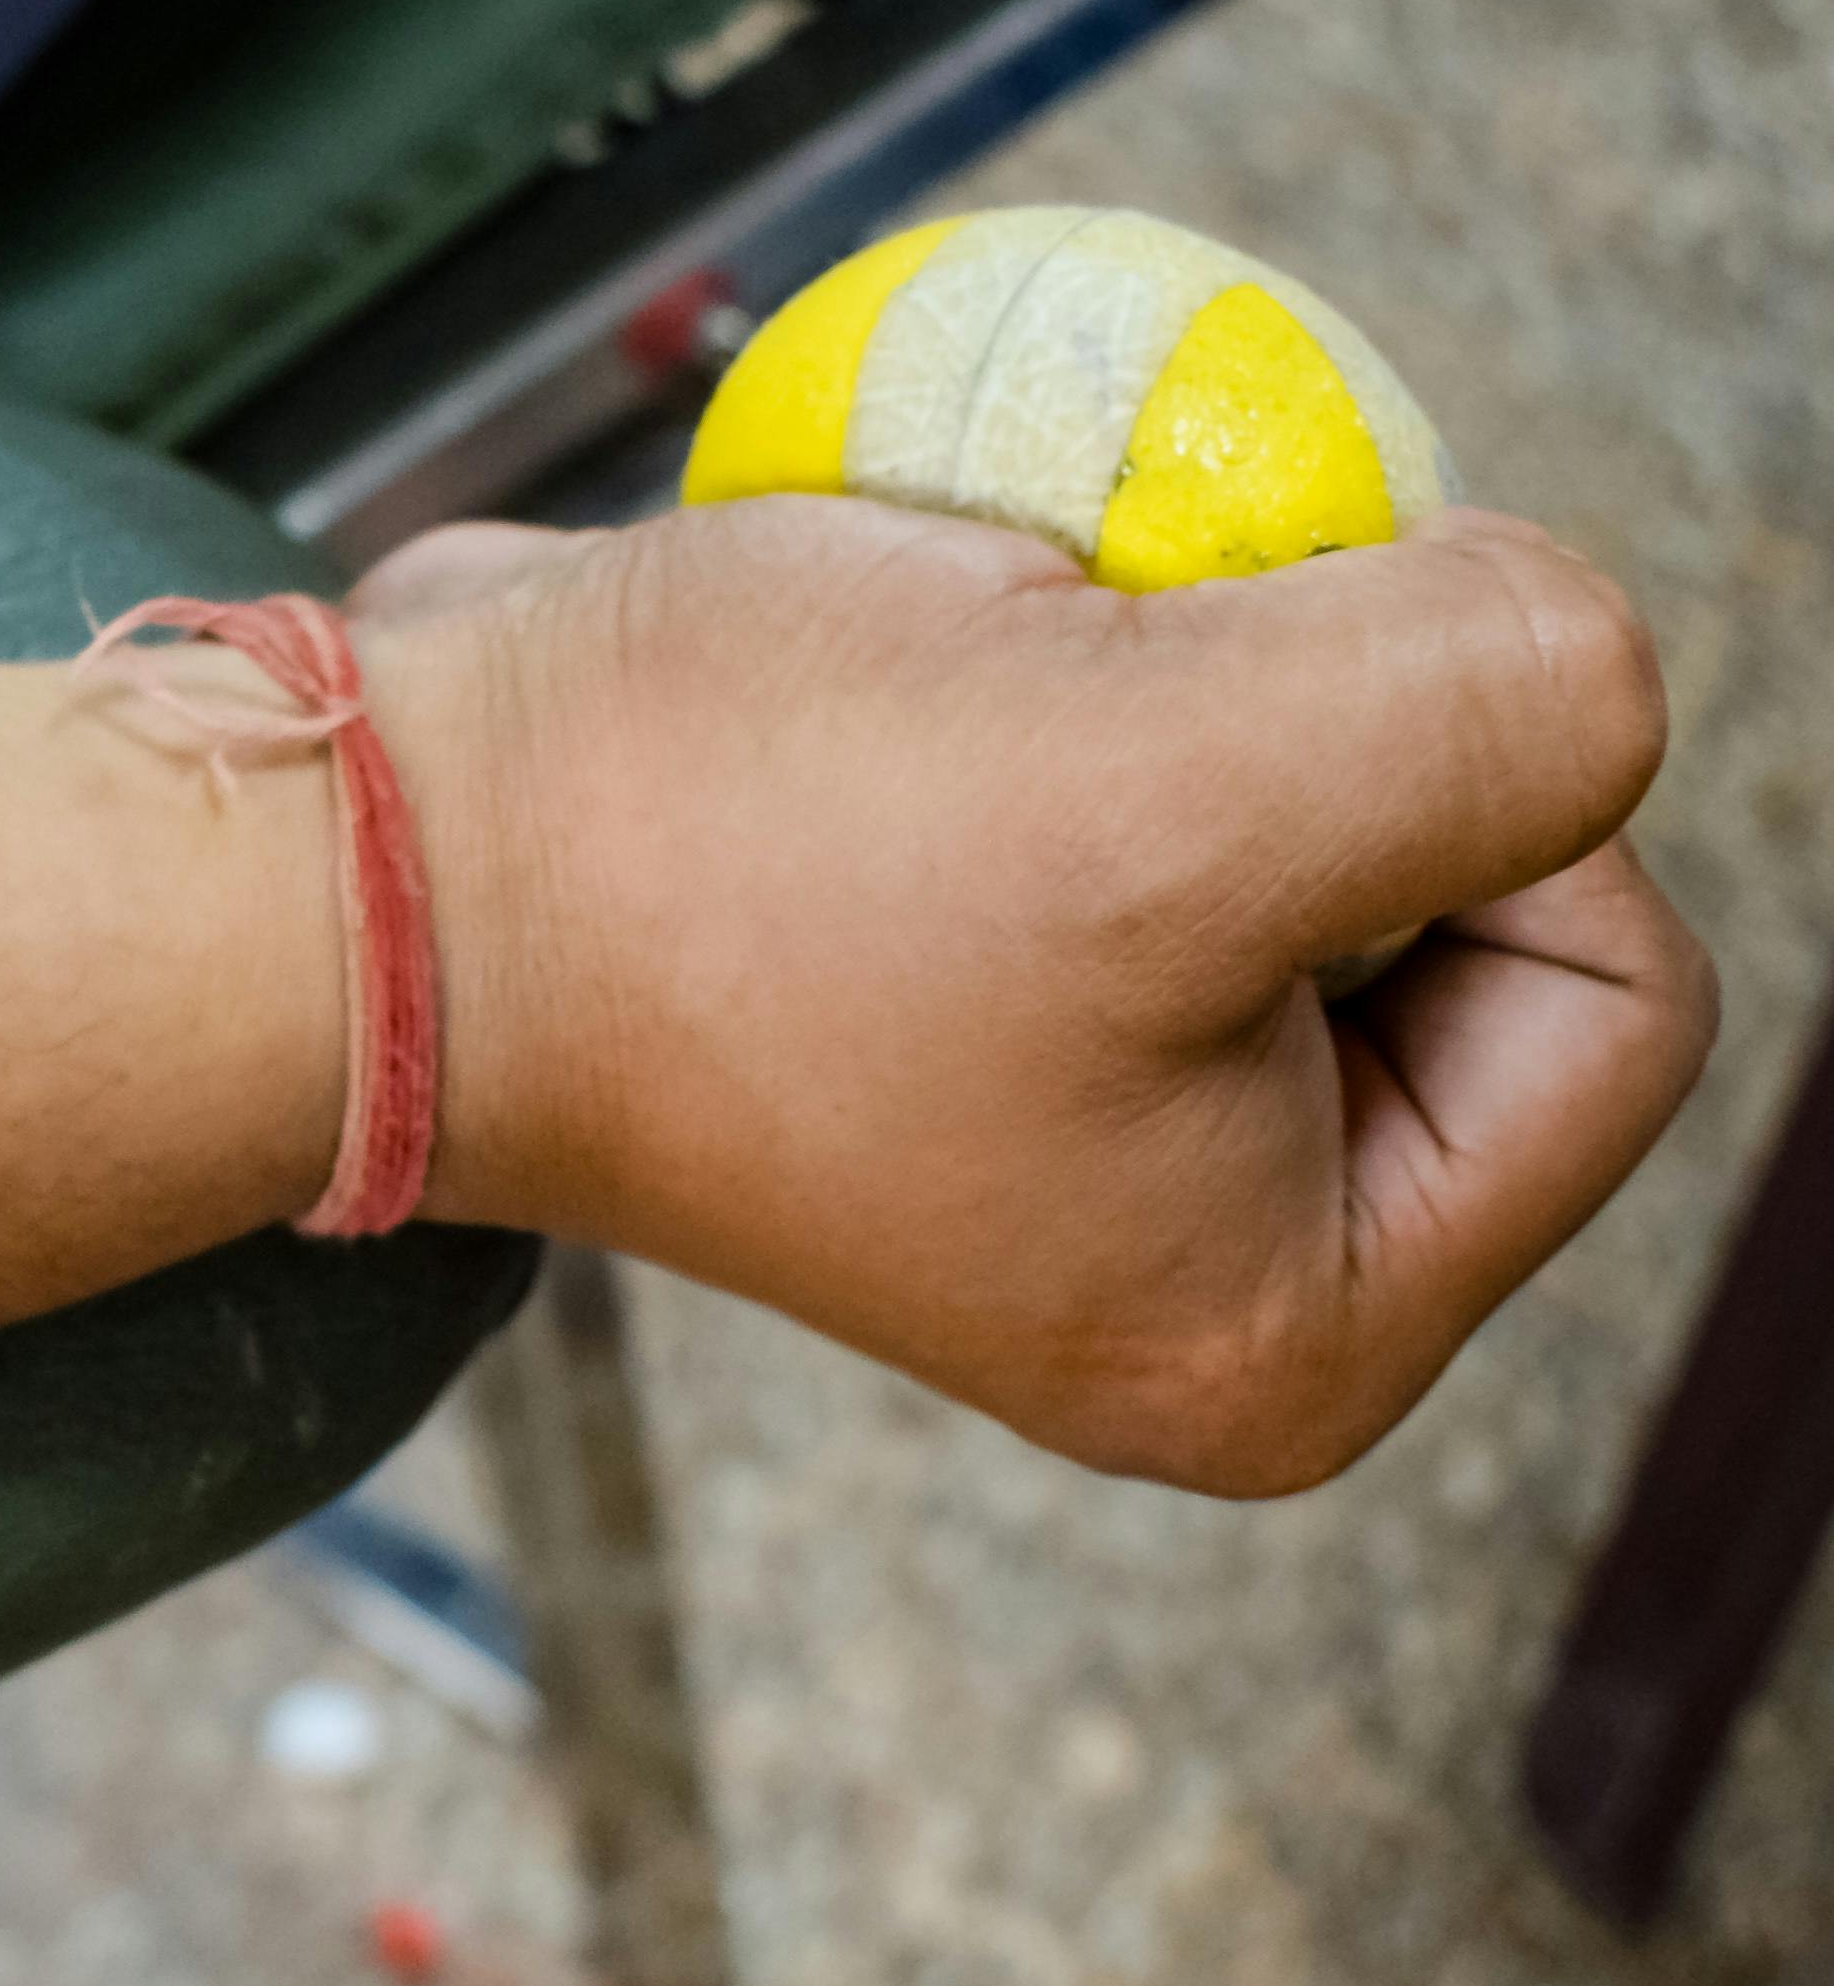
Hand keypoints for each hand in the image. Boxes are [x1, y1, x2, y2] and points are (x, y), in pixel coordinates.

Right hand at [351, 494, 1708, 1493]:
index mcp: (1295, 1330)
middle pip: (1479, 888)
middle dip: (1309, 725)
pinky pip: (1145, 760)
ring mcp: (1076, 1128)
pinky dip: (1063, 655)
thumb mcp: (1206, 763)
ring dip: (1178, 659)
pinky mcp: (961, 989)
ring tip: (979, 687)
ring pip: (1312, 785)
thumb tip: (1565, 664)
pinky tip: (925, 665)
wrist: (365, 867)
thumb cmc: (725, 857)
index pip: (1621, 989)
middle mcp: (1200, 1266)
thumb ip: (1524, 696)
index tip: (1179, 773)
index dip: (1455, 804)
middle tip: (1067, 716)